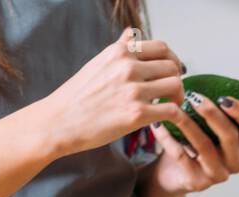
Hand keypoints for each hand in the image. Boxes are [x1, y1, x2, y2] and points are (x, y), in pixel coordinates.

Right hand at [38, 28, 184, 157]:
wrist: (60, 120)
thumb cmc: (78, 94)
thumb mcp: (98, 62)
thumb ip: (119, 49)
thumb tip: (131, 33)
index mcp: (119, 53)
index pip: (162, 48)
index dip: (172, 61)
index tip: (170, 73)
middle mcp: (128, 68)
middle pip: (173, 66)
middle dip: (177, 79)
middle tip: (172, 92)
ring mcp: (133, 91)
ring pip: (176, 85)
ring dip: (178, 97)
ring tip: (169, 105)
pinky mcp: (137, 114)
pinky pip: (172, 111)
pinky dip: (176, 115)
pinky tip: (168, 119)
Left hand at [147, 79, 238, 193]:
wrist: (173, 173)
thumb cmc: (195, 142)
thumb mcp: (212, 122)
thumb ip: (228, 103)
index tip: (224, 97)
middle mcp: (236, 161)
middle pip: (230, 137)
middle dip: (212, 114)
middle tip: (193, 96)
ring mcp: (218, 174)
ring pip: (205, 146)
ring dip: (188, 124)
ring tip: (172, 108)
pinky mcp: (198, 182)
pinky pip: (182, 157)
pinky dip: (168, 139)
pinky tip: (158, 125)